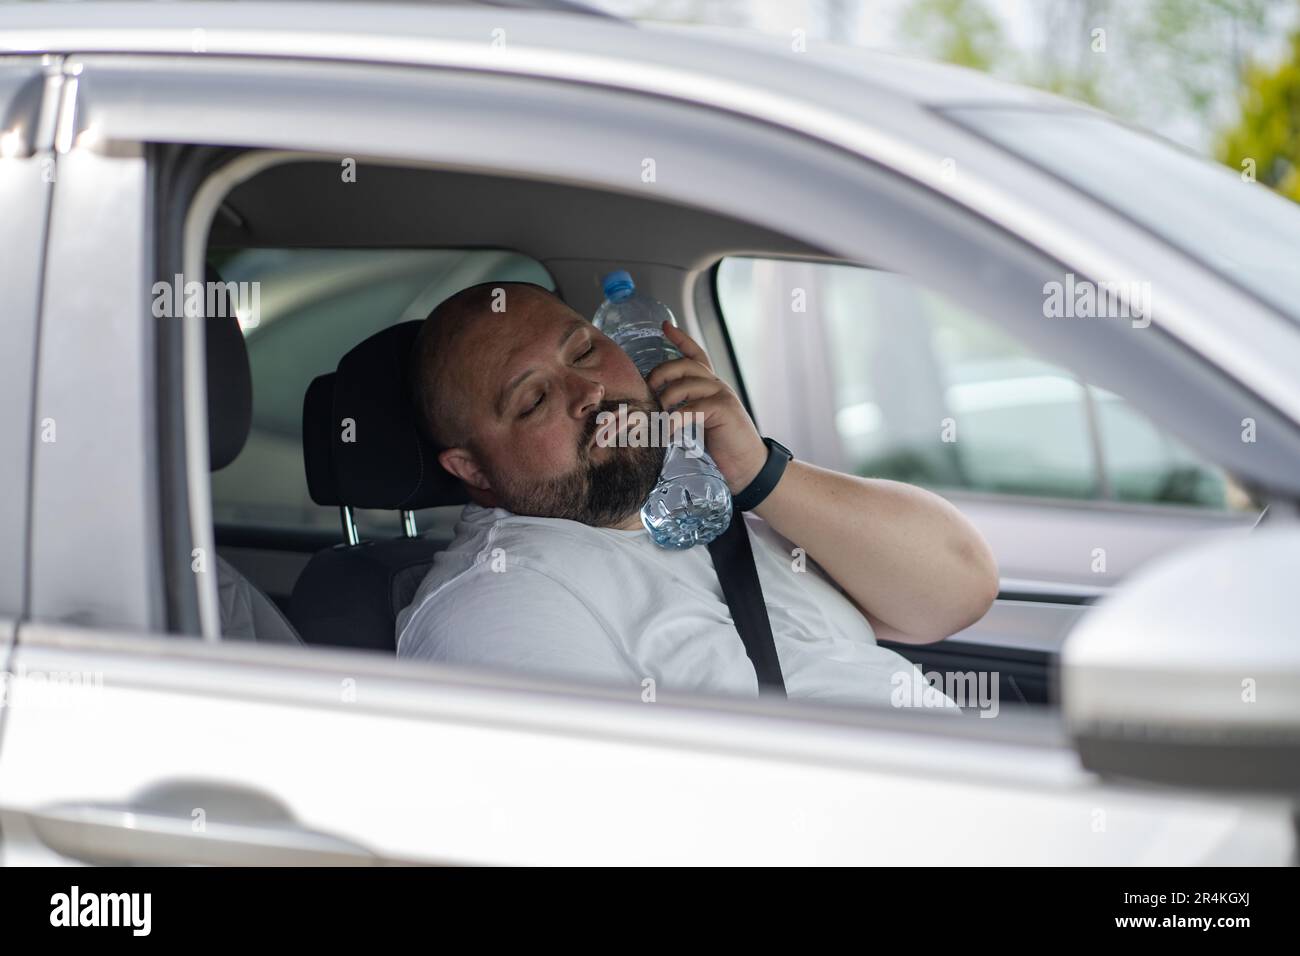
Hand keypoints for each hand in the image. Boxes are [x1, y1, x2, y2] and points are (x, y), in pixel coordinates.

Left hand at [646, 321, 767, 491]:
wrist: (748, 466)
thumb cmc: (722, 447)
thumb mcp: (701, 424)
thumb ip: (684, 411)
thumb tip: (655, 411)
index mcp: (711, 386)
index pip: (697, 355)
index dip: (681, 339)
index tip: (665, 326)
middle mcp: (717, 386)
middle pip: (685, 365)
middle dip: (661, 373)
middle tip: (648, 391)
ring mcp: (722, 395)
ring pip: (685, 384)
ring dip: (666, 399)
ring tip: (658, 417)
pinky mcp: (724, 410)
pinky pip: (692, 407)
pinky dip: (676, 420)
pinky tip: (670, 431)